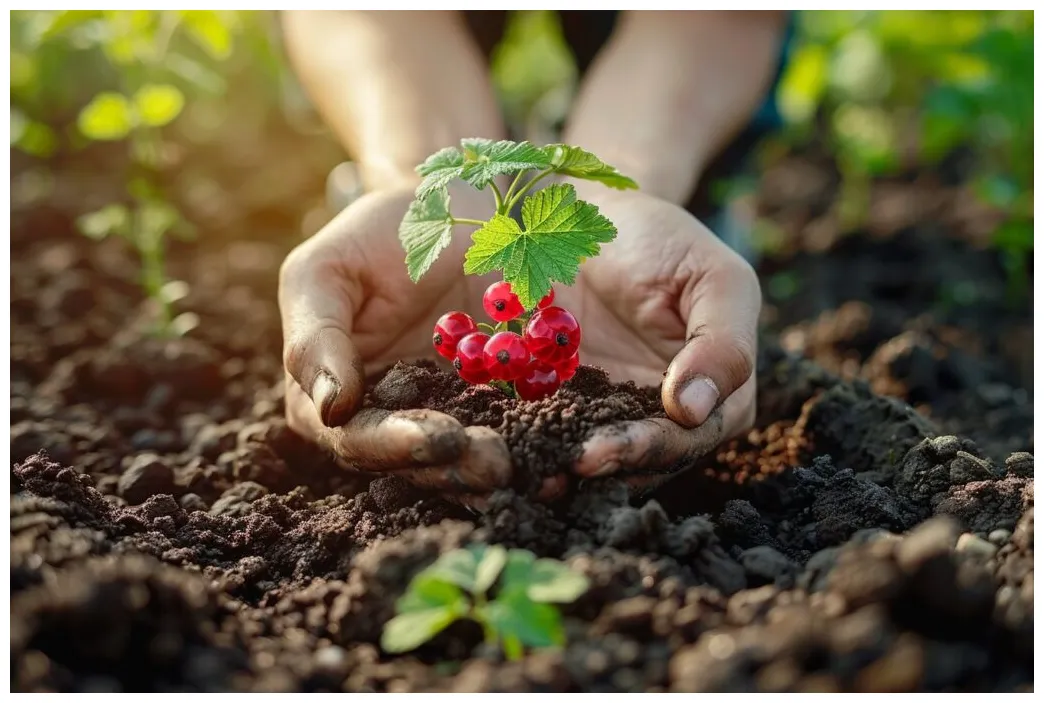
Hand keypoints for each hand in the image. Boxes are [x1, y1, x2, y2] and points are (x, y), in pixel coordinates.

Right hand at [278, 186, 511, 495]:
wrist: (458, 206)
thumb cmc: (379, 235)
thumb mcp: (328, 269)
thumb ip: (315, 335)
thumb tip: (329, 408)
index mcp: (341, 395)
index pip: (357, 438)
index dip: (392, 446)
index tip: (437, 439)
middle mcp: (395, 416)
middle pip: (415, 463)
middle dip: (452, 468)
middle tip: (493, 462)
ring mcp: (452, 413)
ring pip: (464, 462)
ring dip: (491, 468)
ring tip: (523, 464)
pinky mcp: (506, 403)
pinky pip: (518, 432)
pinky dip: (536, 445)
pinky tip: (561, 454)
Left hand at [556, 186, 760, 487]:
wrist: (596, 215)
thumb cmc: (667, 242)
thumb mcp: (714, 278)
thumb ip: (722, 344)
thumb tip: (693, 411)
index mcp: (719, 396)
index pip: (688, 437)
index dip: (648, 449)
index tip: (603, 451)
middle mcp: (668, 416)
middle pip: (640, 458)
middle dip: (600, 464)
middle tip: (559, 470)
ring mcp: (614, 411)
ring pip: (595, 451)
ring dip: (564, 463)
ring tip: (530, 473)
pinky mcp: (567, 401)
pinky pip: (553, 425)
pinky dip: (534, 436)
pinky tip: (509, 443)